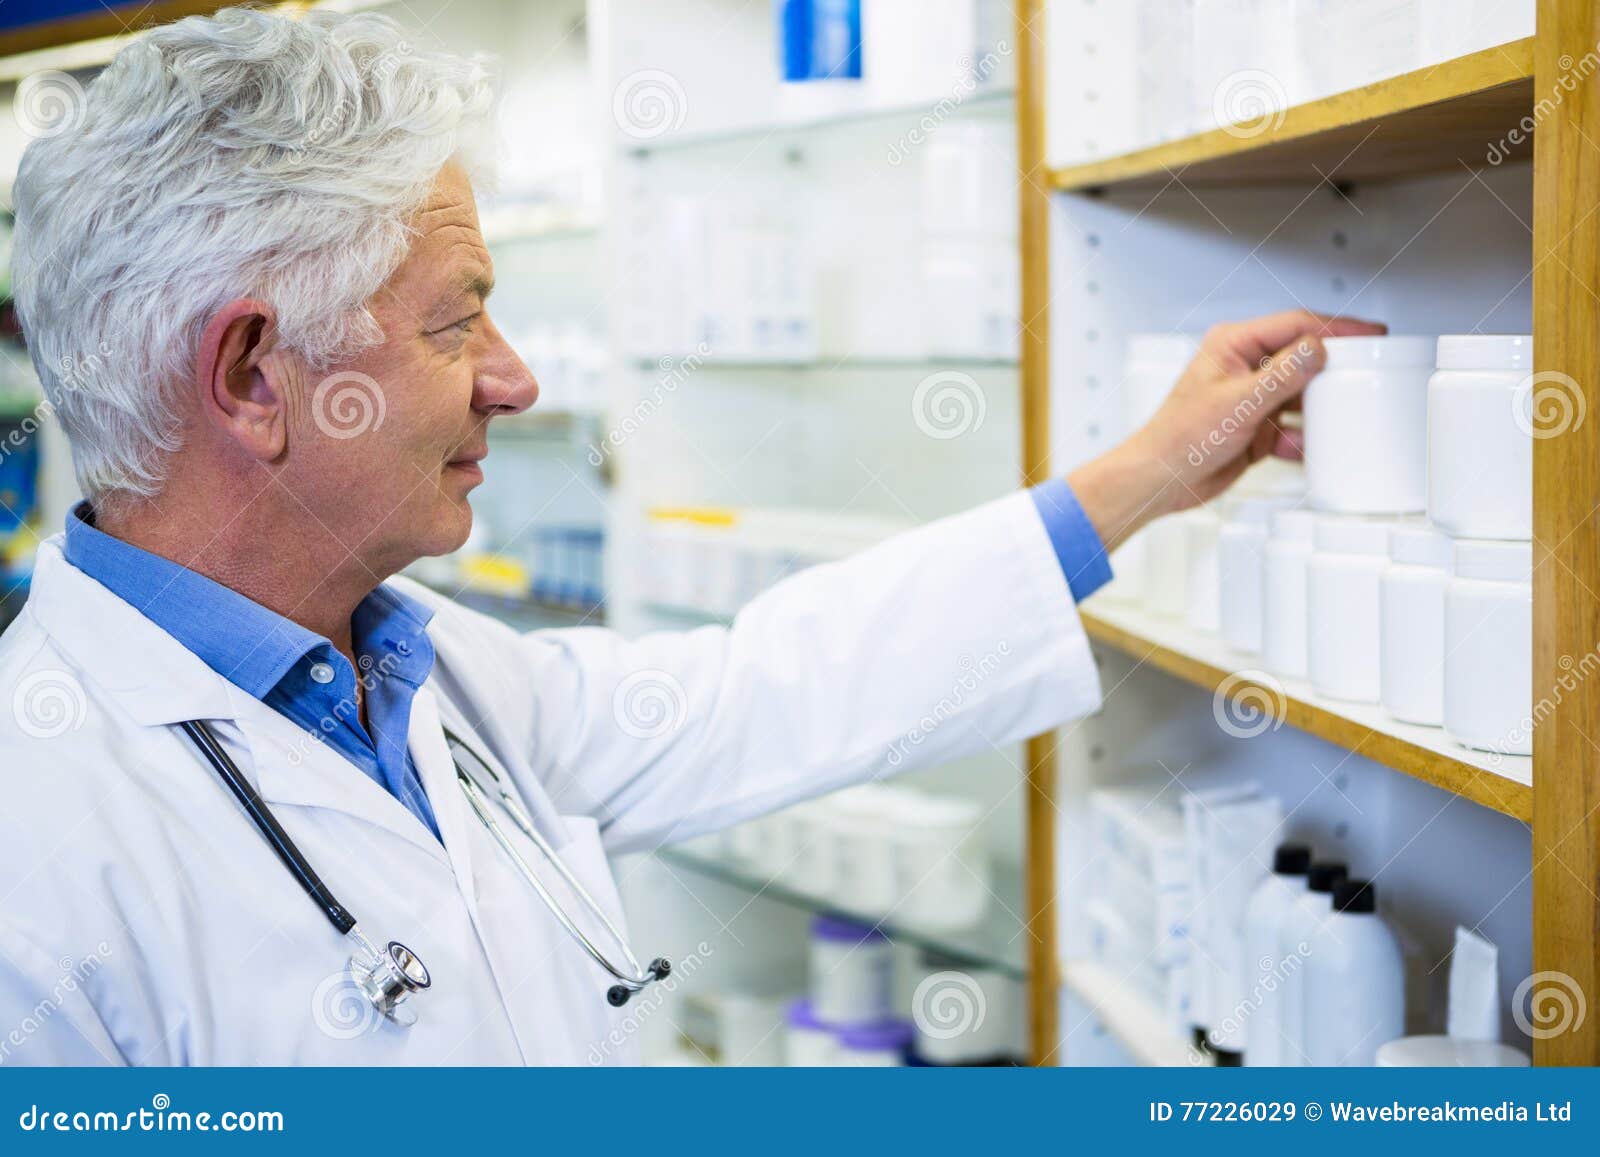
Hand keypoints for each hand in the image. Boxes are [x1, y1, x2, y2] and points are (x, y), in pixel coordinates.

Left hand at [1067, 309, 1386, 551]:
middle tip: (1368, 370)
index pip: (1295, 325)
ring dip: (1320, 406)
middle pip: (1301, 357)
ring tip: (1347, 409)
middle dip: (1332, 367)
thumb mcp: (1239, 402)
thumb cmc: (1180, 437)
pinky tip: (1315, 447)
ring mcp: (1250, 398)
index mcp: (1232, 345)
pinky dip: (1303, 438)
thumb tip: (1318, 349)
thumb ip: (1283, 375)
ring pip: (1299, 394)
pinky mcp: (1254, 427)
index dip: (1336, 327)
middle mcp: (1243, 367)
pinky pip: (1290, 427)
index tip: (1369, 333)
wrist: (1161, 479)